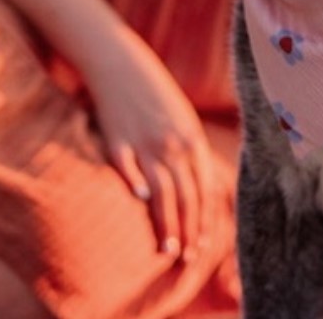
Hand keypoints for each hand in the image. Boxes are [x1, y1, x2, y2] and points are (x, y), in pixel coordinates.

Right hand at [83, 41, 215, 263]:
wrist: (119, 63)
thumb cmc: (152, 94)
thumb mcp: (181, 120)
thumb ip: (190, 152)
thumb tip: (201, 186)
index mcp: (191, 140)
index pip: (203, 190)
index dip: (205, 220)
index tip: (204, 246)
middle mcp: (172, 144)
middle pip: (185, 195)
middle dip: (189, 230)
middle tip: (188, 259)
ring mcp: (144, 142)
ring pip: (161, 189)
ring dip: (167, 222)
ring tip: (168, 250)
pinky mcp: (117, 139)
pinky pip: (127, 165)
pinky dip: (134, 182)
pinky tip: (139, 201)